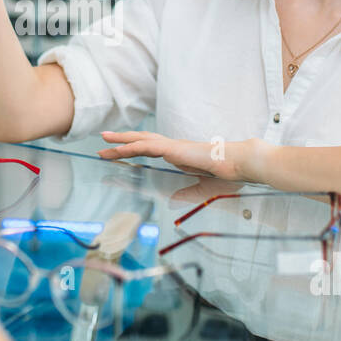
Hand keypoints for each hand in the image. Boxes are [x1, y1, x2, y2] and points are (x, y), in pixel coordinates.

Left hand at [96, 130, 245, 179]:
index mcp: (179, 155)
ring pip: (140, 141)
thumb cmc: (226, 174)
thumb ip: (187, 192)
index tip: (119, 152)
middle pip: (141, 141)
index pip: (150, 150)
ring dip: (120, 140)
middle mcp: (173, 148)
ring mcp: (173, 147)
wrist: (238, 164)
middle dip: (121, 141)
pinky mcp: (174, 149)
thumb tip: (174, 199)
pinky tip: (118, 148)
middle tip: (102, 141)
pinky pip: (148, 146)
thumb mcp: (203, 188)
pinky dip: (132, 146)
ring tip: (103, 140)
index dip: (134, 149)